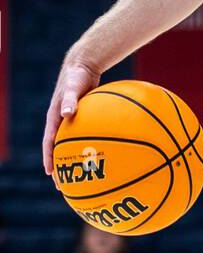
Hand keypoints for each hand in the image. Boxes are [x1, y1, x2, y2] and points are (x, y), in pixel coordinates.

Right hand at [43, 56, 100, 176]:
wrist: (83, 65)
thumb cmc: (77, 75)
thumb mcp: (73, 87)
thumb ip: (70, 100)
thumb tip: (67, 114)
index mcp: (54, 118)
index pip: (49, 143)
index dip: (49, 159)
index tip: (51, 175)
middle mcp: (61, 122)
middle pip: (58, 150)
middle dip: (60, 168)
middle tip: (64, 187)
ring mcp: (70, 121)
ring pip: (71, 146)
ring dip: (74, 161)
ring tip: (83, 178)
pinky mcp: (82, 118)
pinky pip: (84, 136)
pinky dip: (89, 147)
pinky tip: (103, 157)